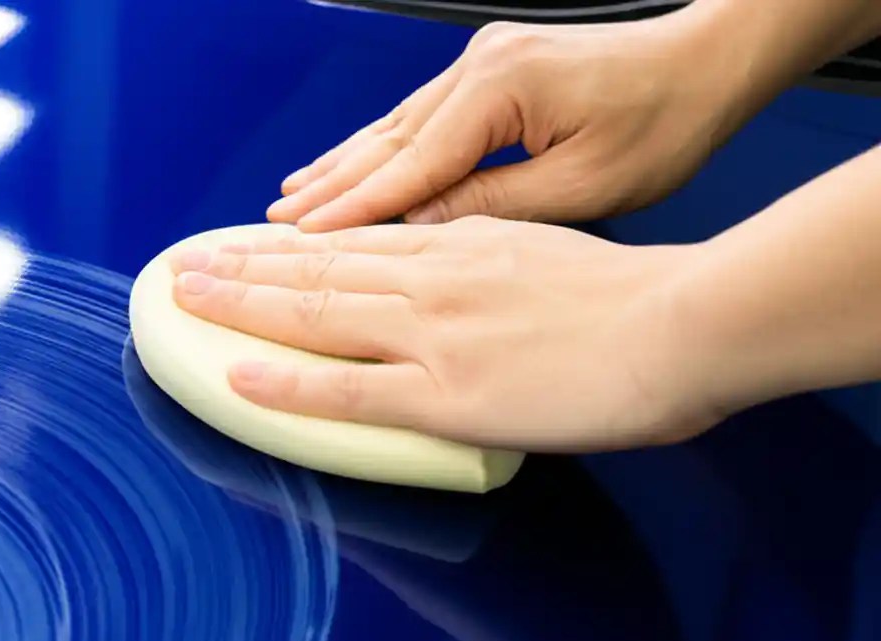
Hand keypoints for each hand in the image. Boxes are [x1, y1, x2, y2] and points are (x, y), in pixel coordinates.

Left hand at [171, 218, 722, 452]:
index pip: (356, 242)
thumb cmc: (635, 298)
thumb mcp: (548, 254)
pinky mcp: (444, 393)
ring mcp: (431, 334)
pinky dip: (285, 382)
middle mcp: (431, 280)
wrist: (682, 325)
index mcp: (460, 245)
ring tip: (190, 302)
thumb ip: (492, 268)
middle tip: (190, 266)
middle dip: (245, 267)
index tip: (251, 243)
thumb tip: (463, 290)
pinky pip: (345, 387)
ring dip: (243, 307)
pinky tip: (239, 376)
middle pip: (318, 269)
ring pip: (315, 314)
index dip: (294, 245)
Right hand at [268, 17, 755, 230]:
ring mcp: (481, 64)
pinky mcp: (491, 71)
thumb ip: (491, 206)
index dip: (353, 209)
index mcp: (501, 88)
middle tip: (271, 226)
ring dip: (343, 167)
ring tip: (292, 200)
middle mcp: (479, 67)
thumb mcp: (583, 184)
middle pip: (387, 141)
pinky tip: (350, 166)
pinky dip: (381, 150)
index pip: (409, 164)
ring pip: (395, 127)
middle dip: (329, 188)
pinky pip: (420, 119)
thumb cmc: (664, 122)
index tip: (300, 240)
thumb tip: (414, 226)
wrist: (707, 62)